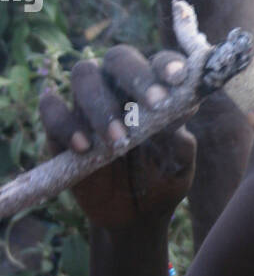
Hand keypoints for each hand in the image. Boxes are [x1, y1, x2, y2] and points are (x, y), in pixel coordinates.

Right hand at [39, 44, 196, 230]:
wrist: (134, 217)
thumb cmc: (161, 181)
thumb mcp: (178, 166)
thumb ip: (180, 139)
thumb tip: (181, 110)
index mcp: (155, 91)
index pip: (159, 62)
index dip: (168, 64)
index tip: (178, 79)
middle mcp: (120, 88)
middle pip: (119, 58)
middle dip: (136, 76)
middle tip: (154, 104)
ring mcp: (88, 105)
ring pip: (83, 75)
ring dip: (101, 103)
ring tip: (118, 139)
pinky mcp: (61, 129)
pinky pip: (51, 109)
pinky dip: (64, 122)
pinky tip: (83, 147)